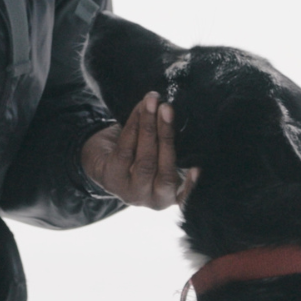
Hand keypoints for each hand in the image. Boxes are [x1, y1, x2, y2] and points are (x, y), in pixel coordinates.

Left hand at [82, 92, 196, 209]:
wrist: (103, 159)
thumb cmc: (141, 155)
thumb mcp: (160, 157)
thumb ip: (171, 147)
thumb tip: (179, 118)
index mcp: (169, 196)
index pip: (183, 196)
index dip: (190, 186)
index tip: (197, 169)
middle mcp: (151, 199)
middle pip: (164, 170)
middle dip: (166, 136)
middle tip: (168, 109)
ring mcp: (130, 191)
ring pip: (145, 159)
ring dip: (149, 126)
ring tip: (152, 102)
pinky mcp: (111, 177)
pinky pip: (125, 148)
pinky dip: (133, 125)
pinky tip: (140, 109)